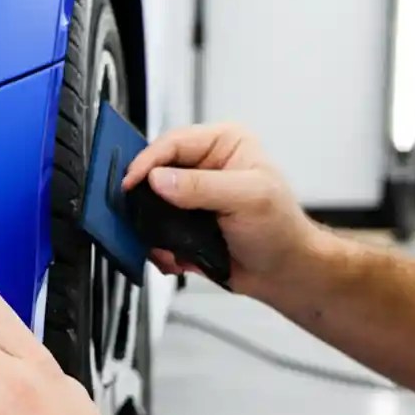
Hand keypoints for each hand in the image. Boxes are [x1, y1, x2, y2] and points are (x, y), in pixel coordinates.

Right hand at [123, 123, 320, 297]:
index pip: (174, 142)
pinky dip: (158, 245)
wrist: (282, 272)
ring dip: (151, 225)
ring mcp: (191, 194)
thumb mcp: (248, 198)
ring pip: (151, 201)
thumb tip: (159, 179)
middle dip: (145, 196)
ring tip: (162, 242)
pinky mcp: (183, 221)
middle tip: (136, 212)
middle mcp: (204, 165)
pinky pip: (155, 227)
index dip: (149, 161)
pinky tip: (173, 256)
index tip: (132, 182)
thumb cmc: (280, 229)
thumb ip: (202, 186)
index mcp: (223, 144)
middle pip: (156, 170)